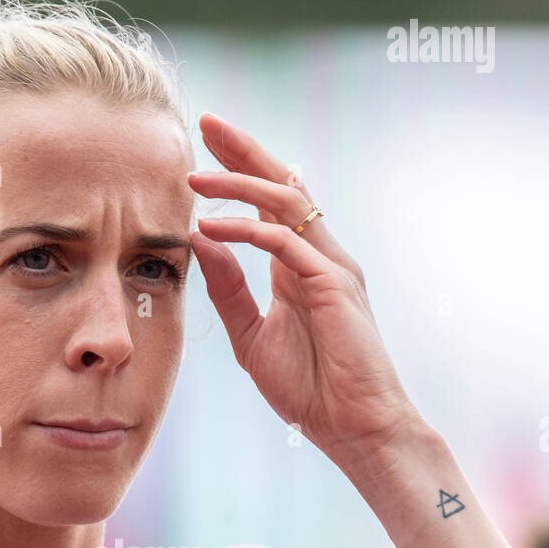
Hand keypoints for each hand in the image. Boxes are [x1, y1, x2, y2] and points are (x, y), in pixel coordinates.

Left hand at [188, 112, 422, 465]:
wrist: (354, 427)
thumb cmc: (309, 389)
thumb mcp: (252, 337)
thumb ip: (229, 289)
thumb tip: (201, 242)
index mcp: (300, 266)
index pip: (270, 202)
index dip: (239, 169)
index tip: (202, 147)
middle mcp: (320, 256)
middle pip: (282, 184)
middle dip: (243, 151)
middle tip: (205, 121)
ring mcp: (331, 266)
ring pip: (285, 202)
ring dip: (237, 184)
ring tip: (194, 177)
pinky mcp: (333, 284)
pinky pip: (284, 243)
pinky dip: (245, 231)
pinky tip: (210, 228)